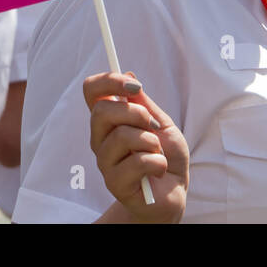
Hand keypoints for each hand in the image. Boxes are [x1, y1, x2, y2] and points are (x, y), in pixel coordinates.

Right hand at [84, 71, 188, 222]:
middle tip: (153, 125)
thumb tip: (129, 75)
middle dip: (135, 113)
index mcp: (110, 120)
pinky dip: (158, 162)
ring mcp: (105, 162)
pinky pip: (138, 162)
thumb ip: (145, 104)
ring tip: (158, 153)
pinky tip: (159, 170)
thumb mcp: (162, 124)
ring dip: (151, 142)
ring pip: (122, 136)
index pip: (92, 91)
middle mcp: (101, 139)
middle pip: (102, 111)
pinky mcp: (115, 183)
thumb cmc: (166, 155)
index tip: (134, 85)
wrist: (173, 192)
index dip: (108, 81)